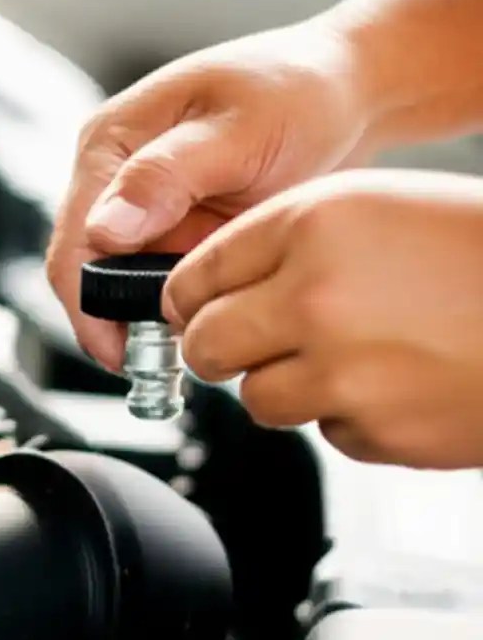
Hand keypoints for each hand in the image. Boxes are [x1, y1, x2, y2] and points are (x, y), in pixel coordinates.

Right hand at [46, 20, 373, 369]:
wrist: (348, 89)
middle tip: (162, 361)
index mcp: (110, 143)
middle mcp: (116, 178)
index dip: (89, 304)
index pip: (74, 240)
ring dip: (151, 318)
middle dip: (118, 321)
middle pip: (90, 271)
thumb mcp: (238, 129)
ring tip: (198, 344)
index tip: (120, 351)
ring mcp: (145, 208)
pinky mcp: (176, 229)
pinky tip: (214, 321)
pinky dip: (182, 309)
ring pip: (125, 285)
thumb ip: (167, 175)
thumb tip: (106, 228)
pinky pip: (162, 283)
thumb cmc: (298, 88)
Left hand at [162, 169, 482, 468]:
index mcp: (311, 226)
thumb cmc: (477, 251)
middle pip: (205, 347)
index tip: (188, 309)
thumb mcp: (374, 207)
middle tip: (244, 344)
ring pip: (258, 398)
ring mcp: (343, 372)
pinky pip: (326, 432)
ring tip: (350, 355)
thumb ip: (283, 241)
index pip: (193, 276)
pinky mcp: (378, 431)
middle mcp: (315, 298)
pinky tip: (399, 380)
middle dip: (216, 349)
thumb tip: (203, 288)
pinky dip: (349, 415)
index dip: (185, 298)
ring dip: (287, 384)